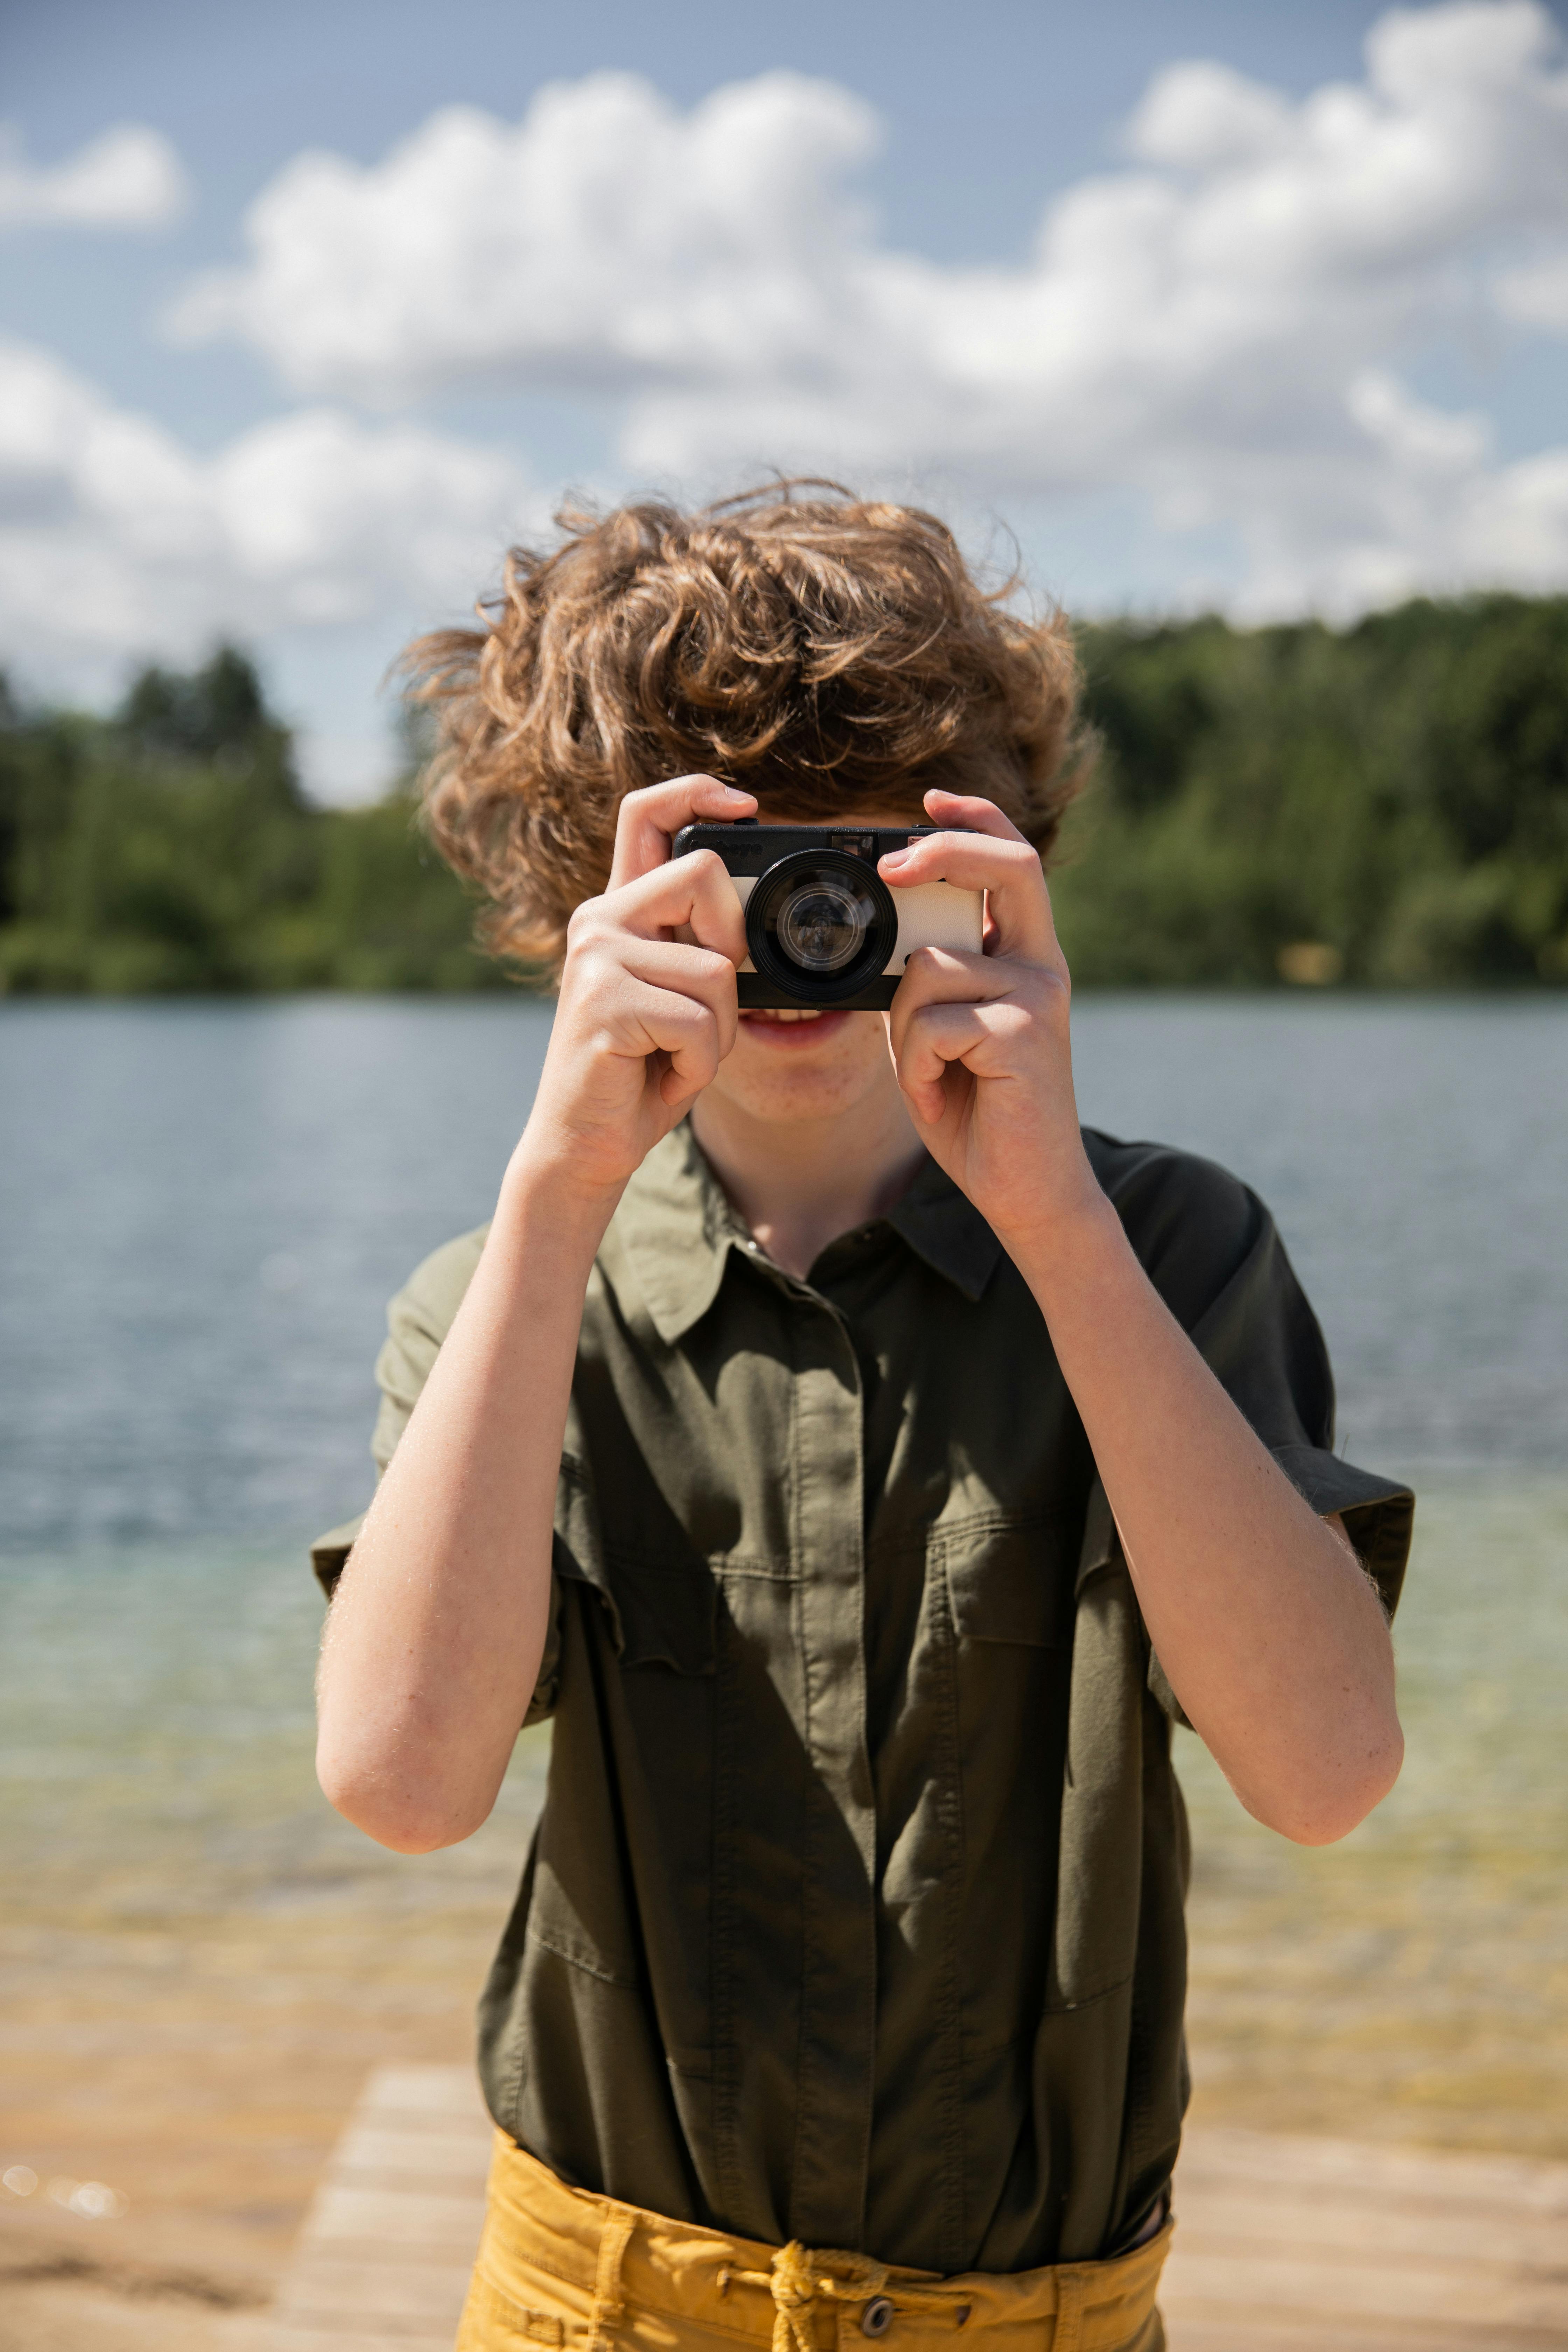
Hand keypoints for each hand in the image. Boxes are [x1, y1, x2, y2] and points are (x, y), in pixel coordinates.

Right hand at [513, 776, 753, 1204]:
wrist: (585, 1142)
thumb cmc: (640, 1071)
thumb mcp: (675, 994)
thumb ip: (696, 945)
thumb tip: (747, 913)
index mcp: (617, 911)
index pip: (645, 815)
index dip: (697, 793)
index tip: (746, 805)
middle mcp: (599, 920)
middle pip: (703, 876)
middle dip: (731, 948)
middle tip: (703, 1008)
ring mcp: (597, 958)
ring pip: (715, 970)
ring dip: (717, 1032)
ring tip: (674, 1055)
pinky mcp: (604, 1003)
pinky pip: (699, 1023)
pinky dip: (699, 1064)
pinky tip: (661, 1075)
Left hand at [881, 788, 1103, 1249]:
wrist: (1026, 1189)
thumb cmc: (977, 1109)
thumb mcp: (939, 1031)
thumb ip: (925, 981)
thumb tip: (886, 941)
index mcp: (1023, 956)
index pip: (1012, 861)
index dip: (975, 820)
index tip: (930, 801)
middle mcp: (1041, 965)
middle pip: (1008, 867)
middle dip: (945, 850)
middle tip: (890, 865)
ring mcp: (1037, 997)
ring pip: (931, 967)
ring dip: (902, 1025)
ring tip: (925, 1072)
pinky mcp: (1023, 1036)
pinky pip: (933, 1022)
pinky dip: (912, 1062)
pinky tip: (936, 1092)